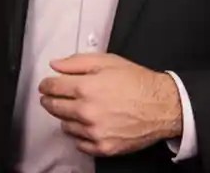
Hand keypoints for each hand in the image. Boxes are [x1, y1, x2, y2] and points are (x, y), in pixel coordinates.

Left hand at [38, 53, 181, 157]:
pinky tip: (86, 126)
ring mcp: (94, 132)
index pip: (52, 88)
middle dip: (50, 100)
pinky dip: (79, 135)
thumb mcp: (107, 61)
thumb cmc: (137, 82)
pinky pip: (79, 144)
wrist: (162, 106)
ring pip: (65, 126)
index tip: (46, 85)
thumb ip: (76, 62)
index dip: (46, 85)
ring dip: (66, 117)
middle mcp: (86, 112)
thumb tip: (54, 65)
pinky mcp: (104, 147)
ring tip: (76, 110)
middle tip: (52, 98)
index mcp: (85, 88)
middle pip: (54, 108)